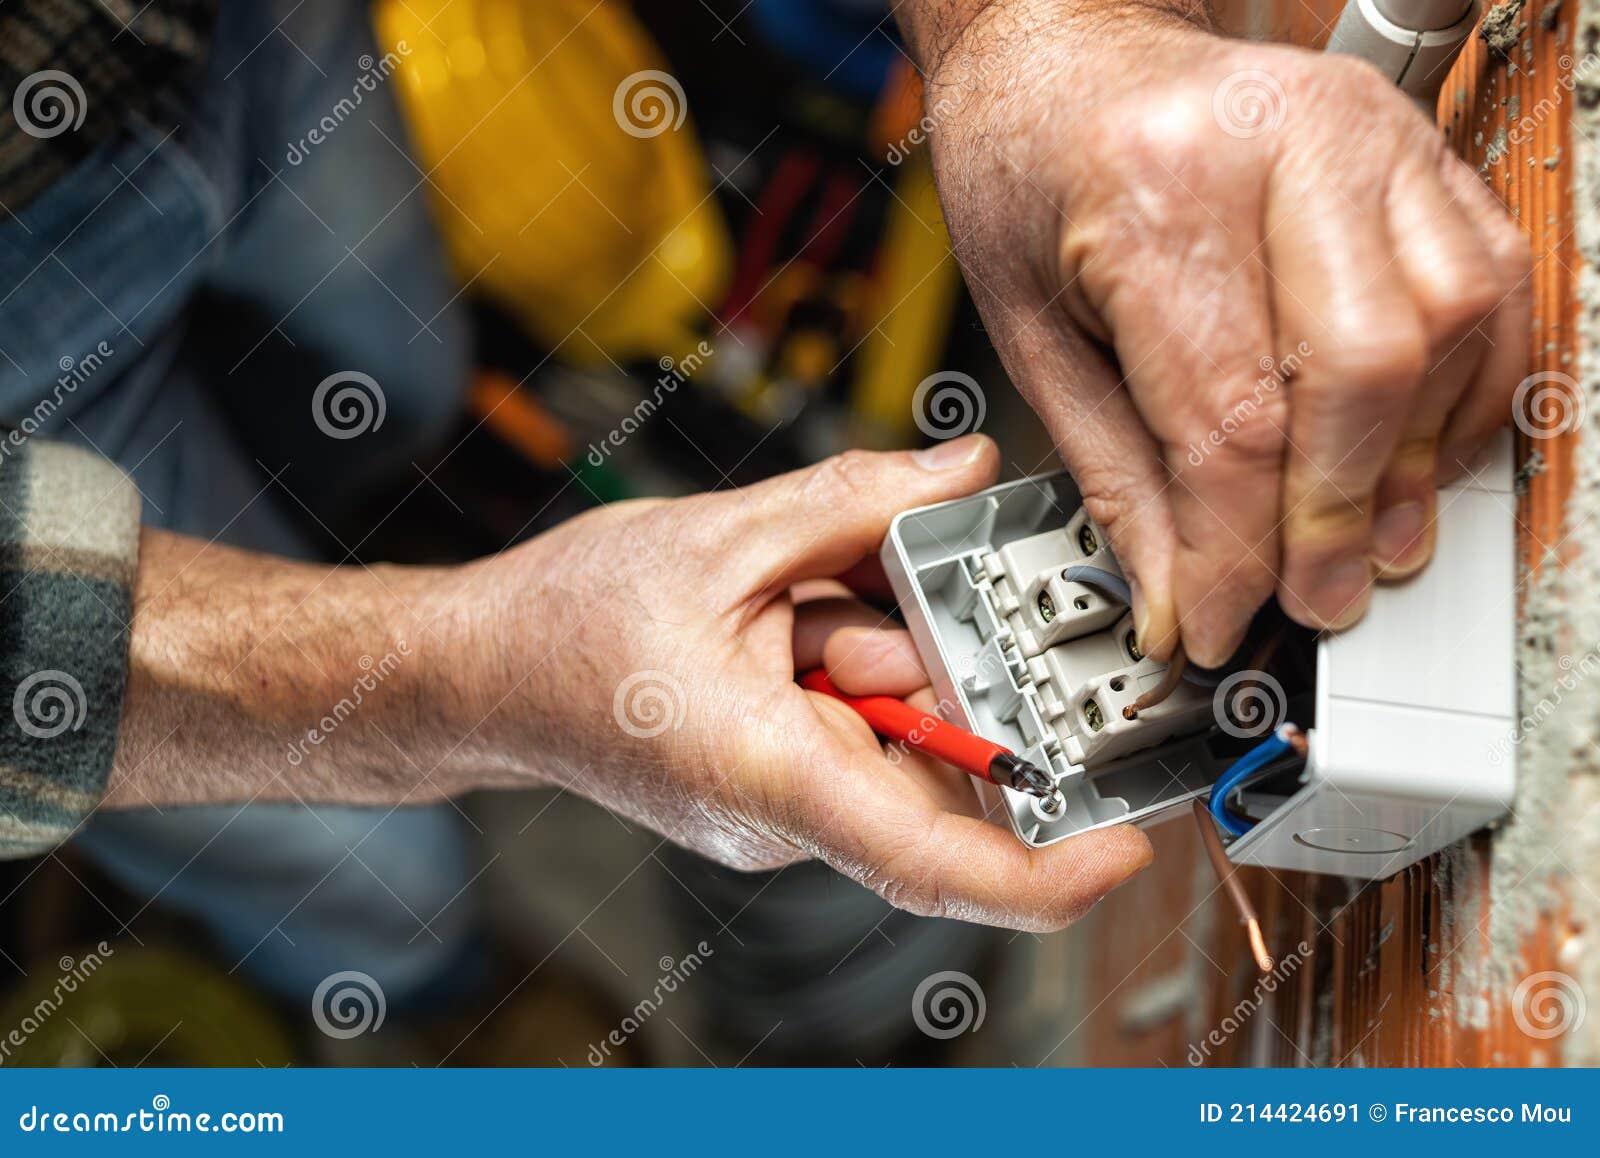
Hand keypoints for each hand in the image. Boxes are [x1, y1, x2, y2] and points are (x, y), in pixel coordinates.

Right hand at [459, 436, 1150, 930]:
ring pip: (903, 728)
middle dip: (927, 656)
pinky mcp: (788, 783)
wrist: (481, 673)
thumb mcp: (717, 537)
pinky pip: (866, 720)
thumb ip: (854, 502)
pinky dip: (853, 654)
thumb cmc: (566, 625)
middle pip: (934, 755)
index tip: (1126, 848)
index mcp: (768, 770)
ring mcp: (788, 809)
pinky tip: (784, 616)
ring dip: (876, 644)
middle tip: (847, 588)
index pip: (929, 856)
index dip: (1044, 873)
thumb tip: (963, 471)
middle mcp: (788, 815)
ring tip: (781, 600)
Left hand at [911, 1, 1530, 664]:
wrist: (1061, 51)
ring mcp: (1365, 131)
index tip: (1217, 621)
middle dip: (1340, 516)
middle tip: (1315, 597)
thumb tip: (1173, 596)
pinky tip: (1417, 449)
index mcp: (1155, 194)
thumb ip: (1114, 474)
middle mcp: (1278, 144)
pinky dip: (1469, 384)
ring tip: (1369, 541)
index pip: (1230, 419)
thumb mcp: (1030, 331)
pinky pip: (1489, 277)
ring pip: (1451, 323)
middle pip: (1364, 368)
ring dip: (1418, 459)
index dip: (1236, 553)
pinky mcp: (1414, 143)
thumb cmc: (1028, 170)